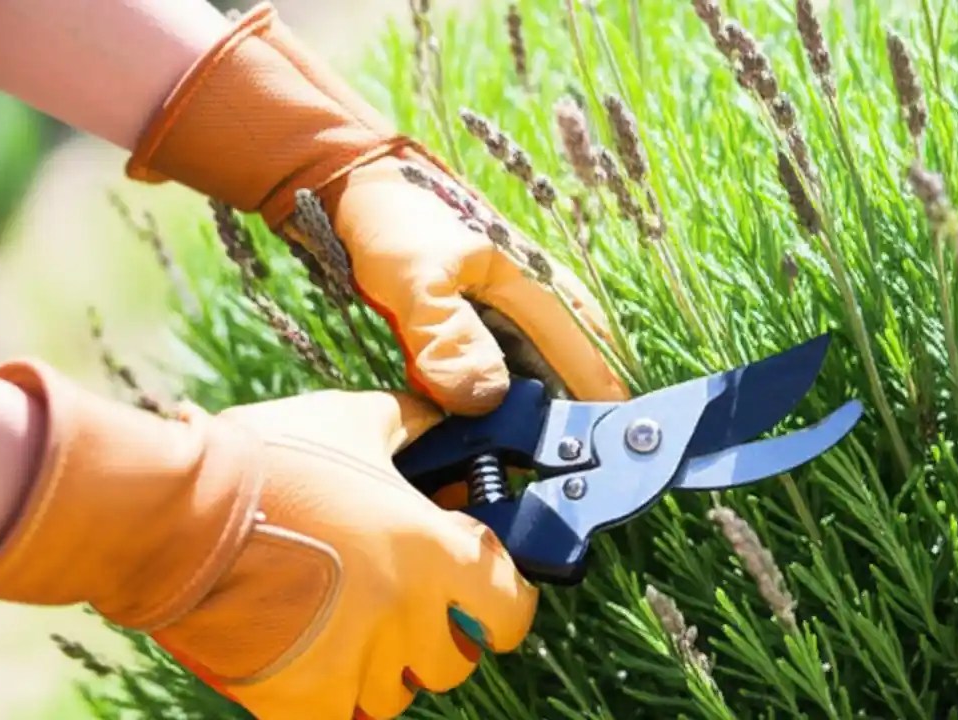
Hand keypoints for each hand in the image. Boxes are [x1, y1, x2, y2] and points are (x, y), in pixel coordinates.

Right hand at [0, 360, 536, 719]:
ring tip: (350, 630)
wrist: (176, 516)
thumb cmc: (268, 462)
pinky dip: (336, 699)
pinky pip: (343, 719)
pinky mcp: (303, 701)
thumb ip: (409, 422)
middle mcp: (407, 616)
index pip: (512, 609)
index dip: (506, 605)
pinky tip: (316, 665)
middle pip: (455, 660)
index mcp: (433, 552)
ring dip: (383, 668)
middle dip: (438, 636)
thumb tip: (440, 416)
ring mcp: (355, 664)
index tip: (491, 599)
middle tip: (408, 609)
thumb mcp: (351, 420)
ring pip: (397, 694)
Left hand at [125, 1, 629, 414]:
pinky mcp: (478, 321)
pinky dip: (505, 398)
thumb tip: (486, 400)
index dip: (602, 400)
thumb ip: (447, 338)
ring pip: (540, 370)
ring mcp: (506, 309)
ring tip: (540, 459)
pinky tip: (494, 430)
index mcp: (533, 280)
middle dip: (575, 412)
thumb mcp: (412, 279)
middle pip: (571, 365)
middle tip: (572, 468)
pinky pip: (506, 368)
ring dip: (541, 409)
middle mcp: (532, 297)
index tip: (610, 449)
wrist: (347, 185)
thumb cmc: (386, 221)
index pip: (586, 351)